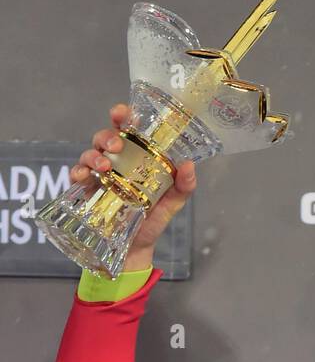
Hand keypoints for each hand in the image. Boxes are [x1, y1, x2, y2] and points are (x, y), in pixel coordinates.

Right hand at [69, 102, 197, 269]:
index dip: (122, 116)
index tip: (122, 114)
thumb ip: (183, 187)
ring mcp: (99, 175)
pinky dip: (78, 172)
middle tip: (117, 147)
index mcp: (135, 157)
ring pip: (89, 153)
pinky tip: (84, 177)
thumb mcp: (171, 203)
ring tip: (104, 167)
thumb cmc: (152, 220)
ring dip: (94, 155)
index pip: (126, 129)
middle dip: (108, 136)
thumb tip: (190, 166)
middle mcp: (115, 162)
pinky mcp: (87, 190)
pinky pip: (77, 175)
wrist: (136, 247)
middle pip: (105, 138)